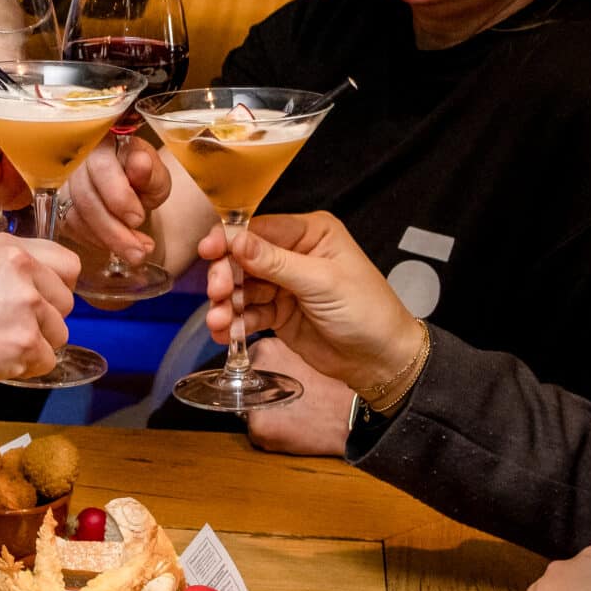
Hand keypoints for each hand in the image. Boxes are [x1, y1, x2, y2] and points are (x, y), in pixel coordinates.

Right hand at [0, 232, 75, 394]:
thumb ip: (2, 265)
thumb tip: (31, 275)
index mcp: (8, 247)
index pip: (68, 264)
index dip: (55, 287)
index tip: (37, 301)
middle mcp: (22, 269)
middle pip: (67, 302)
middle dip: (44, 321)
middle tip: (4, 329)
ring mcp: (25, 305)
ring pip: (59, 334)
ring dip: (33, 347)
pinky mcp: (24, 341)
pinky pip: (47, 361)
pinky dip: (23, 368)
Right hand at [59, 136, 168, 261]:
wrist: (132, 188)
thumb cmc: (144, 178)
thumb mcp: (156, 175)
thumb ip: (150, 172)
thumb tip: (139, 163)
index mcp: (103, 143)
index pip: (102, 167)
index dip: (118, 196)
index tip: (138, 219)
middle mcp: (76, 160)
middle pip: (85, 197)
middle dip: (114, 229)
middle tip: (139, 251)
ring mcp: (64, 183)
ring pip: (76, 216)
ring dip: (107, 240)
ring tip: (135, 252)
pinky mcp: (59, 205)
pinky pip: (72, 228)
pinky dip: (96, 241)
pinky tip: (118, 246)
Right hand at [199, 212, 422, 391]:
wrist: (381, 360)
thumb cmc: (367, 311)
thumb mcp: (321, 282)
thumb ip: (275, 262)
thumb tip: (236, 240)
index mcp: (310, 234)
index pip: (260, 229)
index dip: (231, 240)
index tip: (208, 251)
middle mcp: (293, 254)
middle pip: (244, 258)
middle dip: (227, 276)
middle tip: (218, 294)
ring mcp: (283, 285)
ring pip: (242, 288)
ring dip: (227, 304)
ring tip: (220, 321)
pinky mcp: (278, 313)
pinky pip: (248, 313)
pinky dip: (235, 323)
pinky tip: (227, 334)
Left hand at [244, 338, 355, 455]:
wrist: (352, 414)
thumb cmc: (335, 387)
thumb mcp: (308, 355)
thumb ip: (281, 356)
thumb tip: (261, 364)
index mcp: (266, 347)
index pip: (248, 361)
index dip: (263, 374)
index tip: (278, 382)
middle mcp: (254, 370)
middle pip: (244, 384)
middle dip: (259, 393)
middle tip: (286, 399)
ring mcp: (252, 399)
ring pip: (247, 409)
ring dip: (263, 413)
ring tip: (292, 414)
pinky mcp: (258, 427)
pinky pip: (255, 431)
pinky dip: (269, 433)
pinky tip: (291, 429)